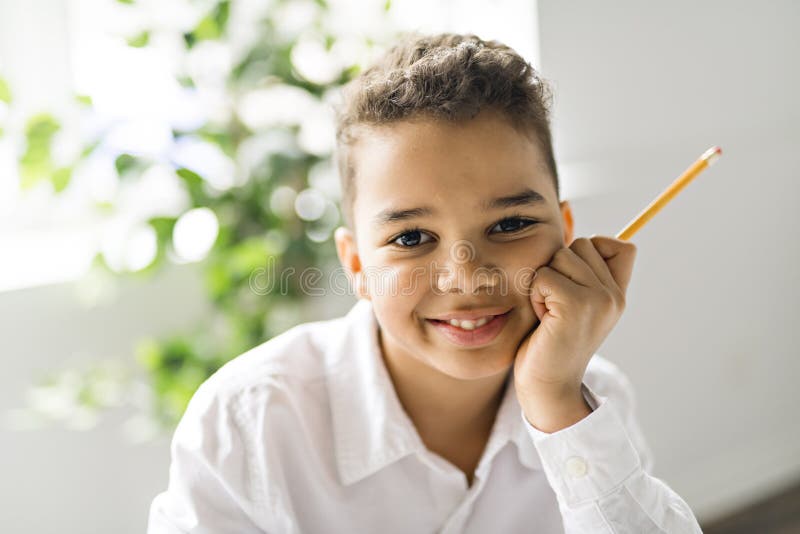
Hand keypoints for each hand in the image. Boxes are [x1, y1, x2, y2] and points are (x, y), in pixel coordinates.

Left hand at [513, 236, 636, 431]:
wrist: (547, 387)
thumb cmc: (548, 343)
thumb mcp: (569, 303)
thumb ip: (578, 271)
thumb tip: (569, 218)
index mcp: (616, 294)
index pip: (618, 245)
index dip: (591, 252)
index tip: (573, 283)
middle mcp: (614, 296)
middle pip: (581, 244)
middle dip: (557, 268)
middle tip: (554, 305)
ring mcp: (599, 300)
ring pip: (561, 256)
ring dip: (543, 282)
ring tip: (548, 313)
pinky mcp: (576, 305)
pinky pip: (545, 275)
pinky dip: (535, 295)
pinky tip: (542, 320)